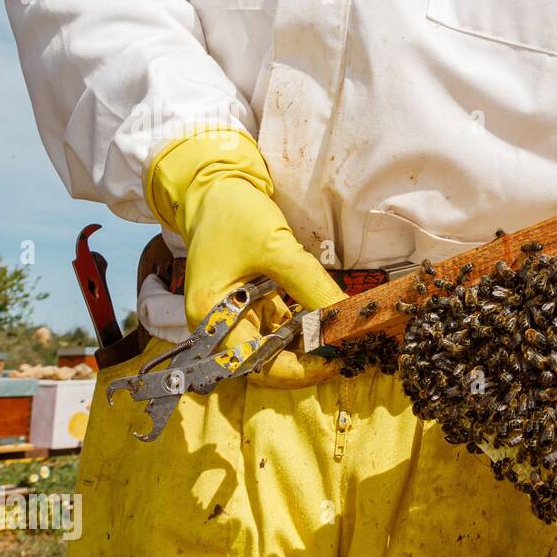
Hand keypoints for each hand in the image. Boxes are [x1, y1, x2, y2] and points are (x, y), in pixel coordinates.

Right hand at [147, 128, 346, 385]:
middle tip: (345, 352)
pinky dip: (305, 325)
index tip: (333, 362)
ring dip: (309, 344)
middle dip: (306, 360)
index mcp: (209, 318)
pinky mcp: (251, 304)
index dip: (296, 370)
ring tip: (344, 337)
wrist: (216, 187)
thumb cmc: (235, 215)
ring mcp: (235, 316)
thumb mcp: (276, 248)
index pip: (254, 363)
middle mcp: (217, 325)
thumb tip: (347, 317)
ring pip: (276, 346)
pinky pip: (281, 326)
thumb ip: (311, 285)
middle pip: (265, 362)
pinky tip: (330, 320)